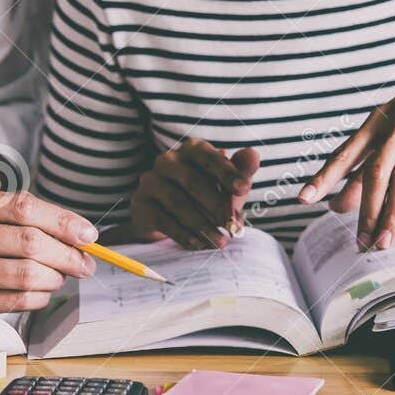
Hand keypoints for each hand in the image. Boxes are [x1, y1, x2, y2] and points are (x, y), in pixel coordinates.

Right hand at [0, 184, 98, 314]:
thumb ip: (0, 210)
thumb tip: (66, 229)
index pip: (21, 207)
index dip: (62, 220)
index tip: (88, 232)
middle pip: (28, 242)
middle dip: (68, 254)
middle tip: (86, 261)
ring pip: (24, 275)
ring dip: (55, 277)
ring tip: (63, 276)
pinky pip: (8, 302)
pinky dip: (35, 298)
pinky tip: (42, 293)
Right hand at [131, 138, 259, 249]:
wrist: (165, 220)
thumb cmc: (203, 198)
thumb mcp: (226, 187)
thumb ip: (240, 172)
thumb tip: (253, 155)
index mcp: (191, 150)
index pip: (207, 156)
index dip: (226, 172)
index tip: (244, 189)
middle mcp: (167, 160)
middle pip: (192, 181)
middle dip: (216, 206)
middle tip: (233, 226)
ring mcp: (150, 181)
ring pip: (178, 202)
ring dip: (203, 225)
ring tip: (221, 241)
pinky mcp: (140, 204)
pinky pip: (164, 220)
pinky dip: (184, 235)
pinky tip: (199, 245)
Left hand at [300, 54, 394, 248]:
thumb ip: (371, 159)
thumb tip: (339, 199)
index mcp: (382, 118)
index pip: (348, 151)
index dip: (325, 176)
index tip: (304, 198)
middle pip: (375, 172)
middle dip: (364, 210)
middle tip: (359, 240)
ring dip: (392, 214)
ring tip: (384, 241)